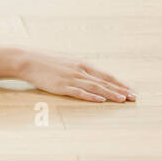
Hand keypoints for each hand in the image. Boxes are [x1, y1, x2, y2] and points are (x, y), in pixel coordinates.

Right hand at [17, 50, 134, 102]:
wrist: (27, 60)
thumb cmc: (46, 62)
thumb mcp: (66, 62)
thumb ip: (80, 69)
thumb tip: (93, 77)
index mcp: (81, 64)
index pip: (105, 75)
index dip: (119, 83)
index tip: (131, 90)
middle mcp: (79, 70)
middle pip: (104, 81)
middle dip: (120, 90)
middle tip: (134, 97)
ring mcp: (70, 78)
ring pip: (95, 87)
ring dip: (110, 94)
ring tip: (122, 100)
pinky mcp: (61, 86)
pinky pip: (79, 92)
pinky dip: (90, 96)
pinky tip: (100, 100)